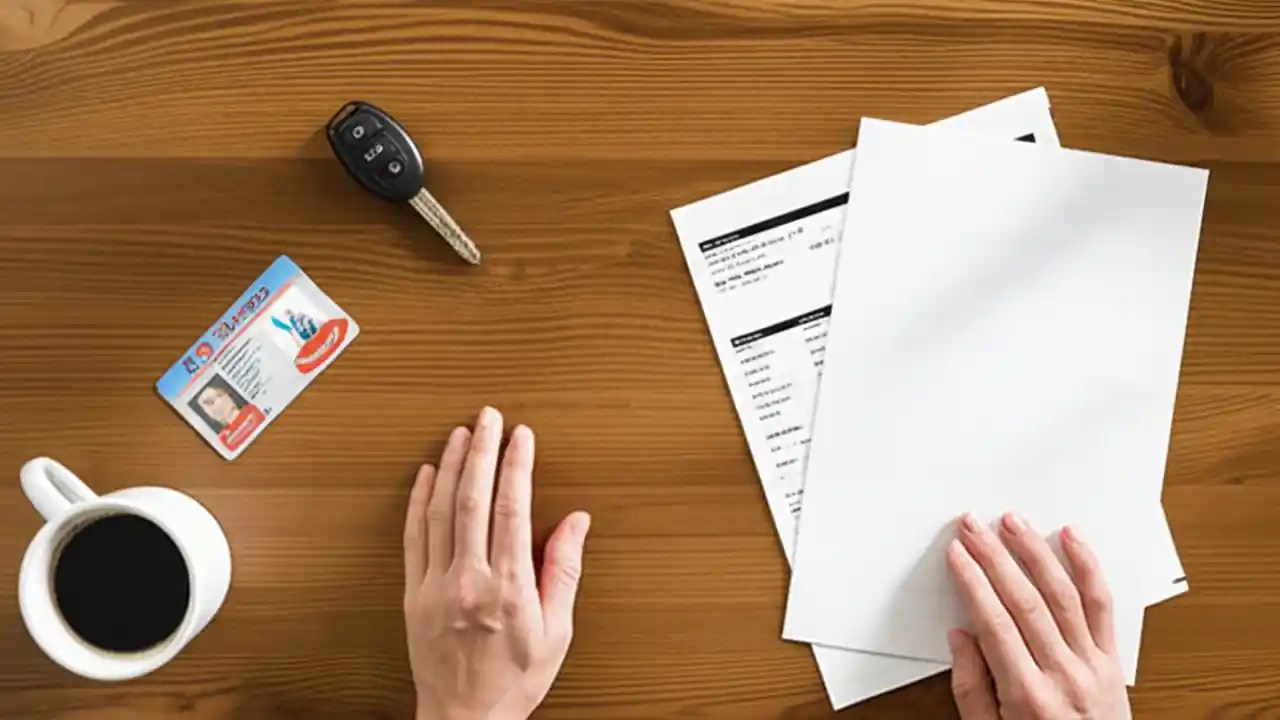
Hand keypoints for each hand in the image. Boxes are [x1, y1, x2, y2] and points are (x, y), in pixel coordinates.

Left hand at [403, 407, 590, 719]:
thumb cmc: (514, 681)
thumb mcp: (556, 632)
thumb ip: (563, 571)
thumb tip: (575, 522)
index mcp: (507, 588)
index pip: (512, 508)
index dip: (516, 465)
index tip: (522, 437)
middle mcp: (467, 581)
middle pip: (473, 499)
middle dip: (482, 451)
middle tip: (489, 417)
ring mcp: (435, 586)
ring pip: (440, 511)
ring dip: (451, 467)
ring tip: (460, 434)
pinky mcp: (413, 594)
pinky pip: (413, 537)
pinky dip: (418, 501)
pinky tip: (426, 475)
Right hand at [946, 513, 1130, 719]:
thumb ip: (972, 689)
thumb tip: (961, 637)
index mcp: (1028, 698)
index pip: (995, 623)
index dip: (973, 582)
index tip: (956, 554)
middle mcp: (1064, 677)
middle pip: (1025, 601)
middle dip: (994, 557)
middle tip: (973, 525)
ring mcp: (1093, 666)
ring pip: (1063, 595)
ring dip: (1035, 553)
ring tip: (1013, 522)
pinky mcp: (1113, 661)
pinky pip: (1102, 606)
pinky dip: (1089, 568)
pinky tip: (1072, 540)